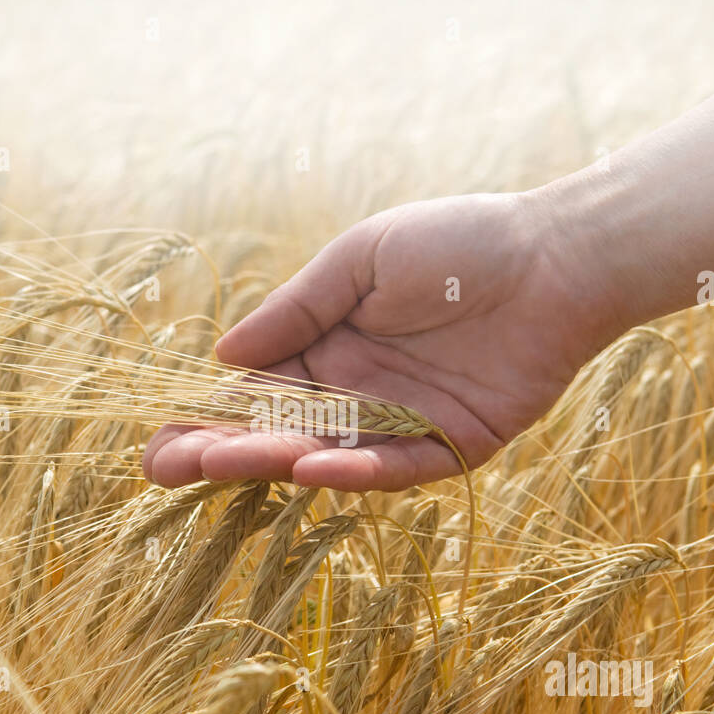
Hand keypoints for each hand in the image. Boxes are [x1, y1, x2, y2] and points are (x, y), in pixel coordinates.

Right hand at [143, 190, 619, 491]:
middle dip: (223, 452)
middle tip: (168, 469)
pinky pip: (399, 466)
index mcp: (329, 350)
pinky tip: (313, 468)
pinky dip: (358, 470)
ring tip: (223, 462)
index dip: (207, 421)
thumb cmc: (458, 243)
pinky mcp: (454, 445)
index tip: (157, 447)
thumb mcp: (361, 260)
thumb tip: (223, 355)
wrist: (556, 254)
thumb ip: (297, 310)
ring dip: (278, 461)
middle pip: (280, 434)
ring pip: (329, 455)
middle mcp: (359, 395)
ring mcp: (404, 425)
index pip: (255, 397)